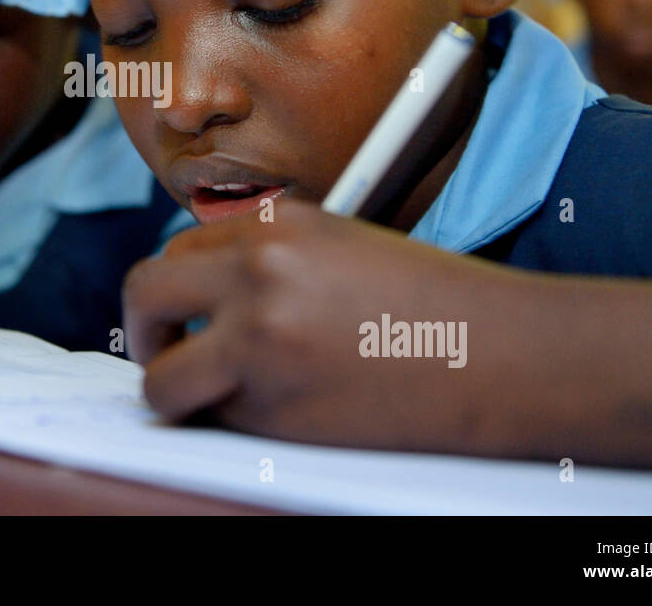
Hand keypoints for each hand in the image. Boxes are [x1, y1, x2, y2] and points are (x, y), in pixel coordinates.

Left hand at [123, 198, 517, 451]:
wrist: (508, 357)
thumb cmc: (439, 306)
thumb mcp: (347, 247)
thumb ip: (276, 258)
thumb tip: (211, 291)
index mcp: (280, 227)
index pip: (181, 251)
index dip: (178, 288)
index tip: (183, 313)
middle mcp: (259, 274)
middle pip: (145, 292)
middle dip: (143, 328)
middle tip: (160, 350)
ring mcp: (260, 341)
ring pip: (159, 375)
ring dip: (170, 388)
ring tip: (199, 396)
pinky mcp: (274, 408)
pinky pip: (214, 420)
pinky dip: (226, 424)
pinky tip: (271, 415)